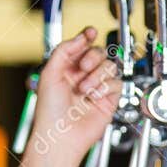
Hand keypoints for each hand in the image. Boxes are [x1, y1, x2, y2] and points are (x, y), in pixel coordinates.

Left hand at [28, 26, 117, 165]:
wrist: (61, 136)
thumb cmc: (50, 111)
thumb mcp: (50, 72)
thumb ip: (64, 50)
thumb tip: (83, 36)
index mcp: (66, 69)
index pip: (81, 46)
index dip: (87, 36)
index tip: (90, 31)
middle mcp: (82, 77)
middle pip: (99, 53)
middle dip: (92, 58)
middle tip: (84, 68)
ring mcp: (96, 88)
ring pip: (109, 67)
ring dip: (97, 76)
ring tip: (85, 90)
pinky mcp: (108, 100)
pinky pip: (117, 83)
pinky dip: (105, 88)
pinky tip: (94, 97)